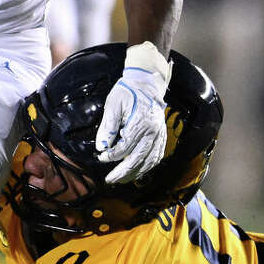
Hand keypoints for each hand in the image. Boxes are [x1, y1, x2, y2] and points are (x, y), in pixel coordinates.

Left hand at [96, 42, 172, 183]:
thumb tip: (101, 147)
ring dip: (135, 173)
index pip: (125, 147)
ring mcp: (160, 135)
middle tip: (110, 179)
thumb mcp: (113, 104)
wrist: (146, 83)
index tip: (101, 157)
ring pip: (149, 161)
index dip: (112, 155)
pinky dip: (147, 167)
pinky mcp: (162, 136)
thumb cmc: (127, 92)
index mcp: (141, 123)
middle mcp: (153, 132)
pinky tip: (138, 172)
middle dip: (122, 172)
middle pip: (138, 158)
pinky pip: (157, 157)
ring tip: (121, 180)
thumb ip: (107, 127)